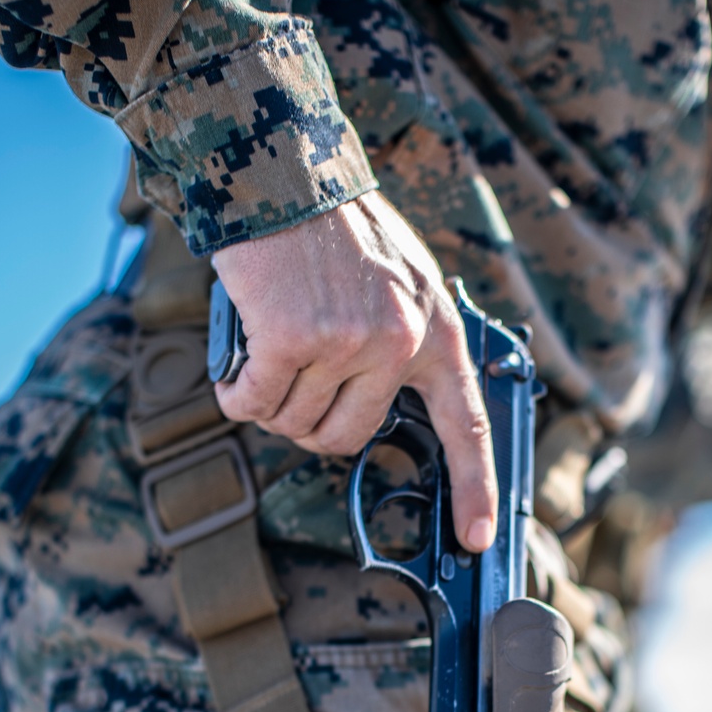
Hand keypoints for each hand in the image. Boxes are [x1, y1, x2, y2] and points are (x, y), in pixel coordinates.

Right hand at [211, 191, 497, 552]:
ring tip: (266, 349)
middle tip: (293, 385)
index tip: (475, 537)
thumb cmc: (337, 230)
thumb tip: (373, 411)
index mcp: (436, 332)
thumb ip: (401, 343)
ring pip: (295, 424)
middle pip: (348, 438)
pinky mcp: (291, 340)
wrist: (286, 174)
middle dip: (310, 425)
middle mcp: (399, 343)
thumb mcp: (399, 282)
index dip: (473, 488)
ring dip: (269, 402)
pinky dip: (236, 393)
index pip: (465, 427)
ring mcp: (346, 344)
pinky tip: (237, 362)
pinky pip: (253, 404)